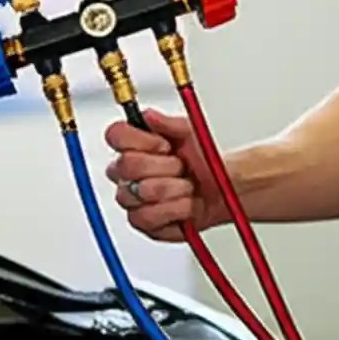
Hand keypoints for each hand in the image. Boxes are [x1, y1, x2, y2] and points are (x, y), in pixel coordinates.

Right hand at [104, 108, 228, 241]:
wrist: (223, 190)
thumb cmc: (204, 161)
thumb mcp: (192, 132)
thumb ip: (169, 124)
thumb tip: (148, 116)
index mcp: (134, 145)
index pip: (115, 135)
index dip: (140, 140)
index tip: (165, 145)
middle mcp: (126, 172)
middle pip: (126, 165)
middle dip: (164, 166)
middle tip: (181, 167)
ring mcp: (131, 198)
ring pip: (139, 192)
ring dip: (173, 189)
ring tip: (186, 187)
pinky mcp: (142, 222)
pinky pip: (147, 216)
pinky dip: (175, 209)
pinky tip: (185, 204)